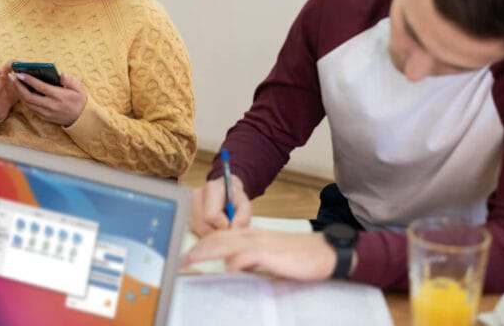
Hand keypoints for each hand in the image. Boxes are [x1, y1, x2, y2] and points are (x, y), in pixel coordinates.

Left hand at [14, 72, 86, 125]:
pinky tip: (23, 93)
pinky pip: (31, 108)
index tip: (20, 73)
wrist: (82, 119)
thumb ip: (69, 80)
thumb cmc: (80, 101)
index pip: (40, 87)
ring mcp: (46, 113)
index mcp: (58, 96)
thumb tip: (61, 74)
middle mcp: (50, 105)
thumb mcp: (79, 88)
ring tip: (16, 84)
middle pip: (29, 97)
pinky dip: (25, 100)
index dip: (28, 80)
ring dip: (20, 94)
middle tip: (13, 78)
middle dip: (19, 87)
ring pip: (28, 104)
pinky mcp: (45, 117)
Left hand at [182, 229, 336, 280]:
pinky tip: (227, 268)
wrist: (323, 252)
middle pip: (218, 238)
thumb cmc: (296, 256)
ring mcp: (261, 243)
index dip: (201, 245)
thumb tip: (231, 266)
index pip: (218, 237)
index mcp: (249, 235)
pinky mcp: (272, 253)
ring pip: (228, 243)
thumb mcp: (267, 257)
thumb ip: (249, 259)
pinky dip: (237, 260)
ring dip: (208, 252)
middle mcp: (251, 235)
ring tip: (192, 260)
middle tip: (180, 260)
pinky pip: (250, 255)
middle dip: (197, 249)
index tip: (186, 256)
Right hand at [189, 176, 250, 235]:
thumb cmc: (235, 199)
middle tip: (226, 225)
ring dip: (211, 233)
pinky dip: (206, 234)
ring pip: (198, 231)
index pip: (211, 216)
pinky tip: (212, 226)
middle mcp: (196, 195)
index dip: (223, 224)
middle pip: (203, 226)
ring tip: (220, 224)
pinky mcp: (186, 217)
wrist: (224, 194)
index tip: (230, 221)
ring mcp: (188, 206)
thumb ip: (243, 218)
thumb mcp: (245, 205)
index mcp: (212, 189)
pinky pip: (195, 233)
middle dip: (217, 231)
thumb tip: (232, 229)